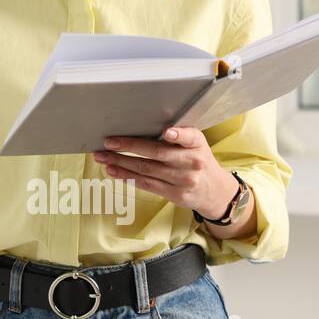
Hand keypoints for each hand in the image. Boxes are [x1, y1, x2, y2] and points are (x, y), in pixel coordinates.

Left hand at [93, 126, 235, 219]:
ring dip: (121, 163)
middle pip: (156, 153)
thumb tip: (140, 124)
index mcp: (197, 144)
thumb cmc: (197, 159)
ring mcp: (183, 180)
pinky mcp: (175, 194)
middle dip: (129, 146)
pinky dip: (127, 176)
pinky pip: (146, 184)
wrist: (215, 191)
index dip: (179, 134)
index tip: (168, 132)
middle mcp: (192, 161)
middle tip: (108, 142)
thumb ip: (177, 135)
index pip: (190, 137)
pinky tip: (113, 171)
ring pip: (146, 169)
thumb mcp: (195, 144)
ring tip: (102, 157)